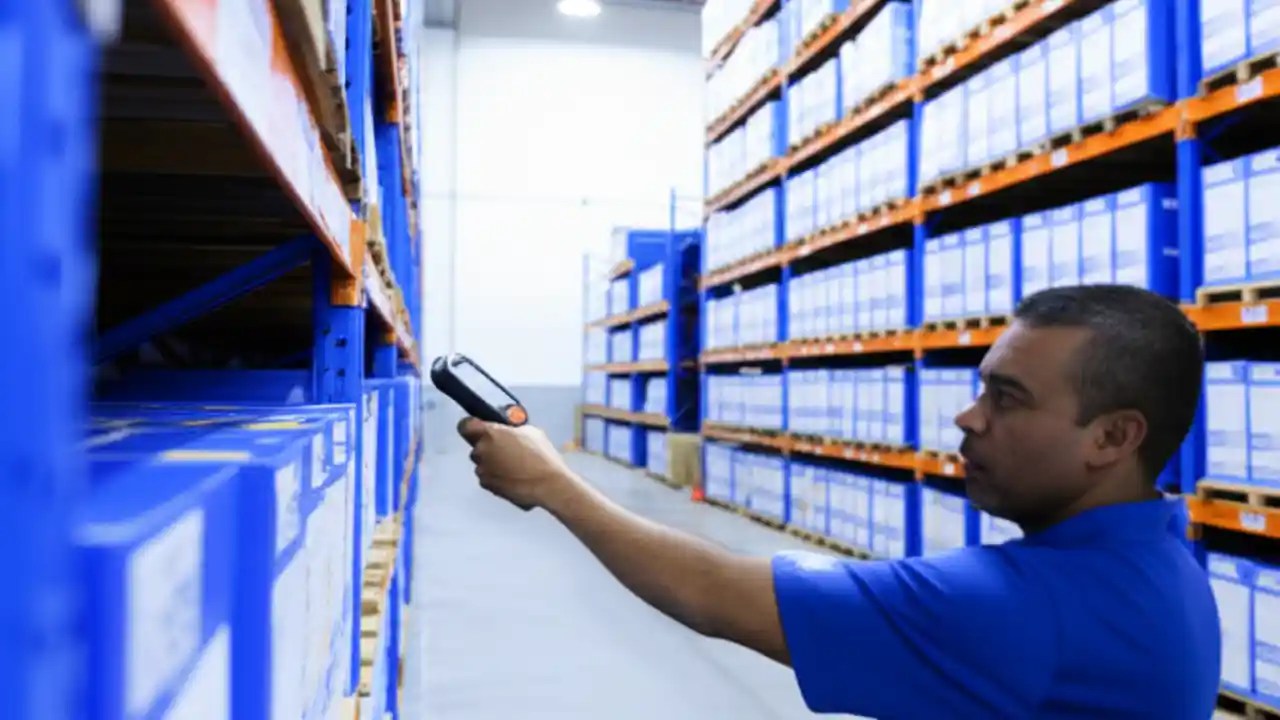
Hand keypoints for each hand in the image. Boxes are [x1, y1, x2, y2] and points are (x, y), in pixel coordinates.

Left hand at [457, 418, 577, 510]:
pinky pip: (487, 477)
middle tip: (506, 451)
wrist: (549, 485)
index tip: (479, 428)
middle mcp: (481, 450)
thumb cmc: (542, 456)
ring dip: (492, 463)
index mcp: (491, 433)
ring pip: (482, 463)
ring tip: (513, 467)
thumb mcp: (531, 432)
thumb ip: (513, 430)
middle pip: (476, 446)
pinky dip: (496, 477)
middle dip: (488, 448)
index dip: (471, 426)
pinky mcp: (487, 486)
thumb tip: (509, 431)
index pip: (465, 425)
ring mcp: (482, 470)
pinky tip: (513, 478)